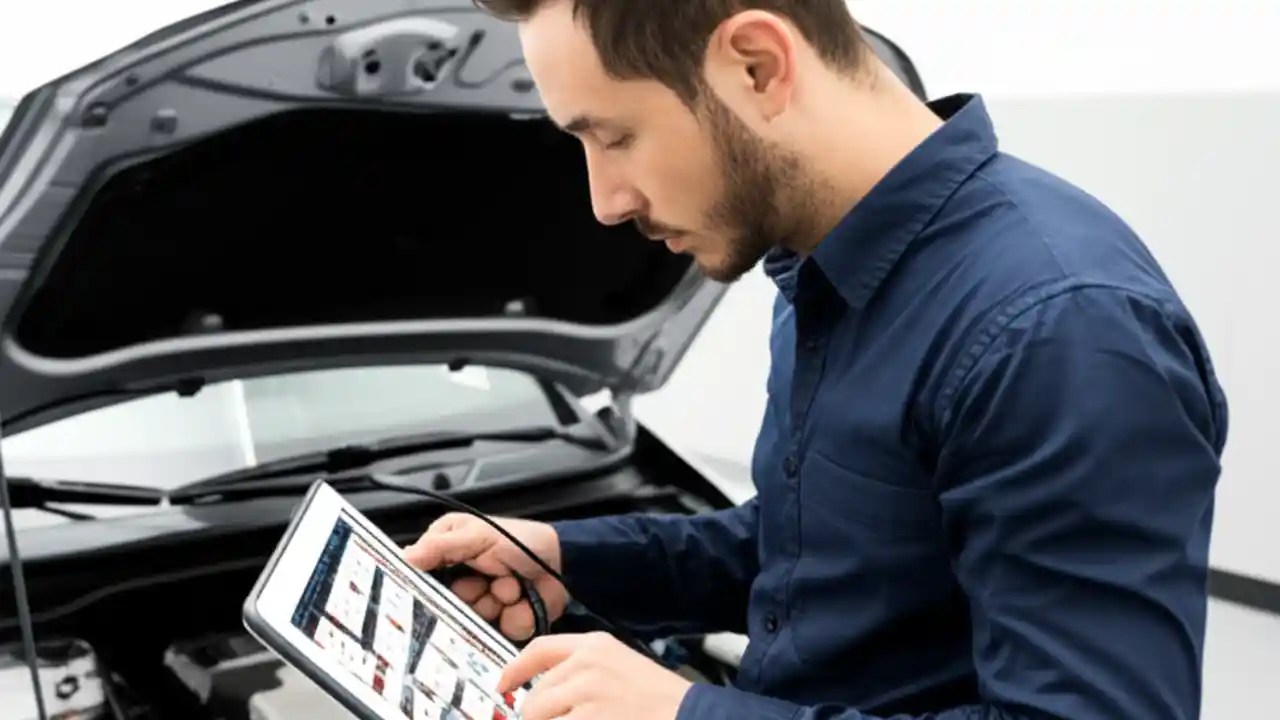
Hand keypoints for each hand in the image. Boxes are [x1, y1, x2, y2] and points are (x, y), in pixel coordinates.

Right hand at [403, 513, 568, 640]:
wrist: (565, 563)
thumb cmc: (525, 541)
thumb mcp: (479, 536)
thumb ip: (440, 546)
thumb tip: (405, 556)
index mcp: (453, 550)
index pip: (425, 574)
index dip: (427, 585)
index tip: (429, 590)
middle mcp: (465, 577)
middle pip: (447, 604)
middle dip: (470, 595)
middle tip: (484, 583)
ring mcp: (485, 600)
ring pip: (473, 619)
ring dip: (495, 603)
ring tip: (511, 586)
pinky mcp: (504, 620)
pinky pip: (499, 629)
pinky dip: (515, 615)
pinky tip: (523, 600)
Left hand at [499, 632, 691, 719]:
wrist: (689, 715)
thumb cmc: (659, 698)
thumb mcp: (620, 666)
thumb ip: (581, 672)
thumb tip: (544, 692)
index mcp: (594, 645)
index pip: (539, 649)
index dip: (514, 669)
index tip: (502, 684)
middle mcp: (586, 663)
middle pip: (535, 695)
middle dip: (536, 718)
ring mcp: (587, 692)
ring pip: (538, 716)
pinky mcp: (589, 719)